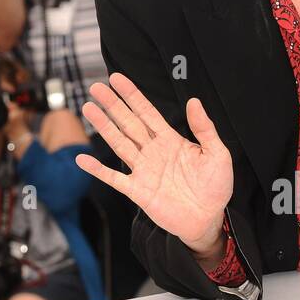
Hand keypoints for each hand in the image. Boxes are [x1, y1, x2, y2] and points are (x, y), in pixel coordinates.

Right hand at [78, 73, 234, 255]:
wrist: (208, 220)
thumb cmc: (215, 186)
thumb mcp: (217, 153)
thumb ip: (204, 128)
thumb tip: (194, 101)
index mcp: (170, 140)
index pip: (147, 112)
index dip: (132, 95)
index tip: (116, 78)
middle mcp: (152, 151)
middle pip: (128, 123)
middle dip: (112, 105)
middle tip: (95, 87)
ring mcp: (143, 170)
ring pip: (118, 143)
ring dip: (103, 127)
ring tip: (88, 108)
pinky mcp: (138, 191)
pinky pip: (114, 178)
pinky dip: (98, 170)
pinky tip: (82, 159)